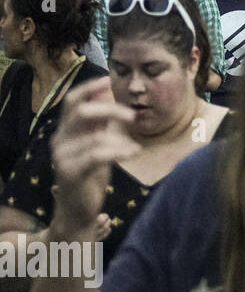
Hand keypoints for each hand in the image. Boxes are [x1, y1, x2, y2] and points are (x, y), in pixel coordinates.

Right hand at [49, 80, 139, 236]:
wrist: (78, 211)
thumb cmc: (90, 177)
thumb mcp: (98, 145)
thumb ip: (102, 124)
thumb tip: (111, 96)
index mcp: (67, 131)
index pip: (73, 100)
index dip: (91, 87)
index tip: (111, 79)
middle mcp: (60, 140)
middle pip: (79, 110)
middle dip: (109, 108)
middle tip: (132, 114)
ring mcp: (62, 156)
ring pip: (92, 135)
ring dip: (119, 138)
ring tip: (135, 147)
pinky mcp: (69, 172)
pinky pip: (96, 154)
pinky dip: (118, 151)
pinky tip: (133, 153)